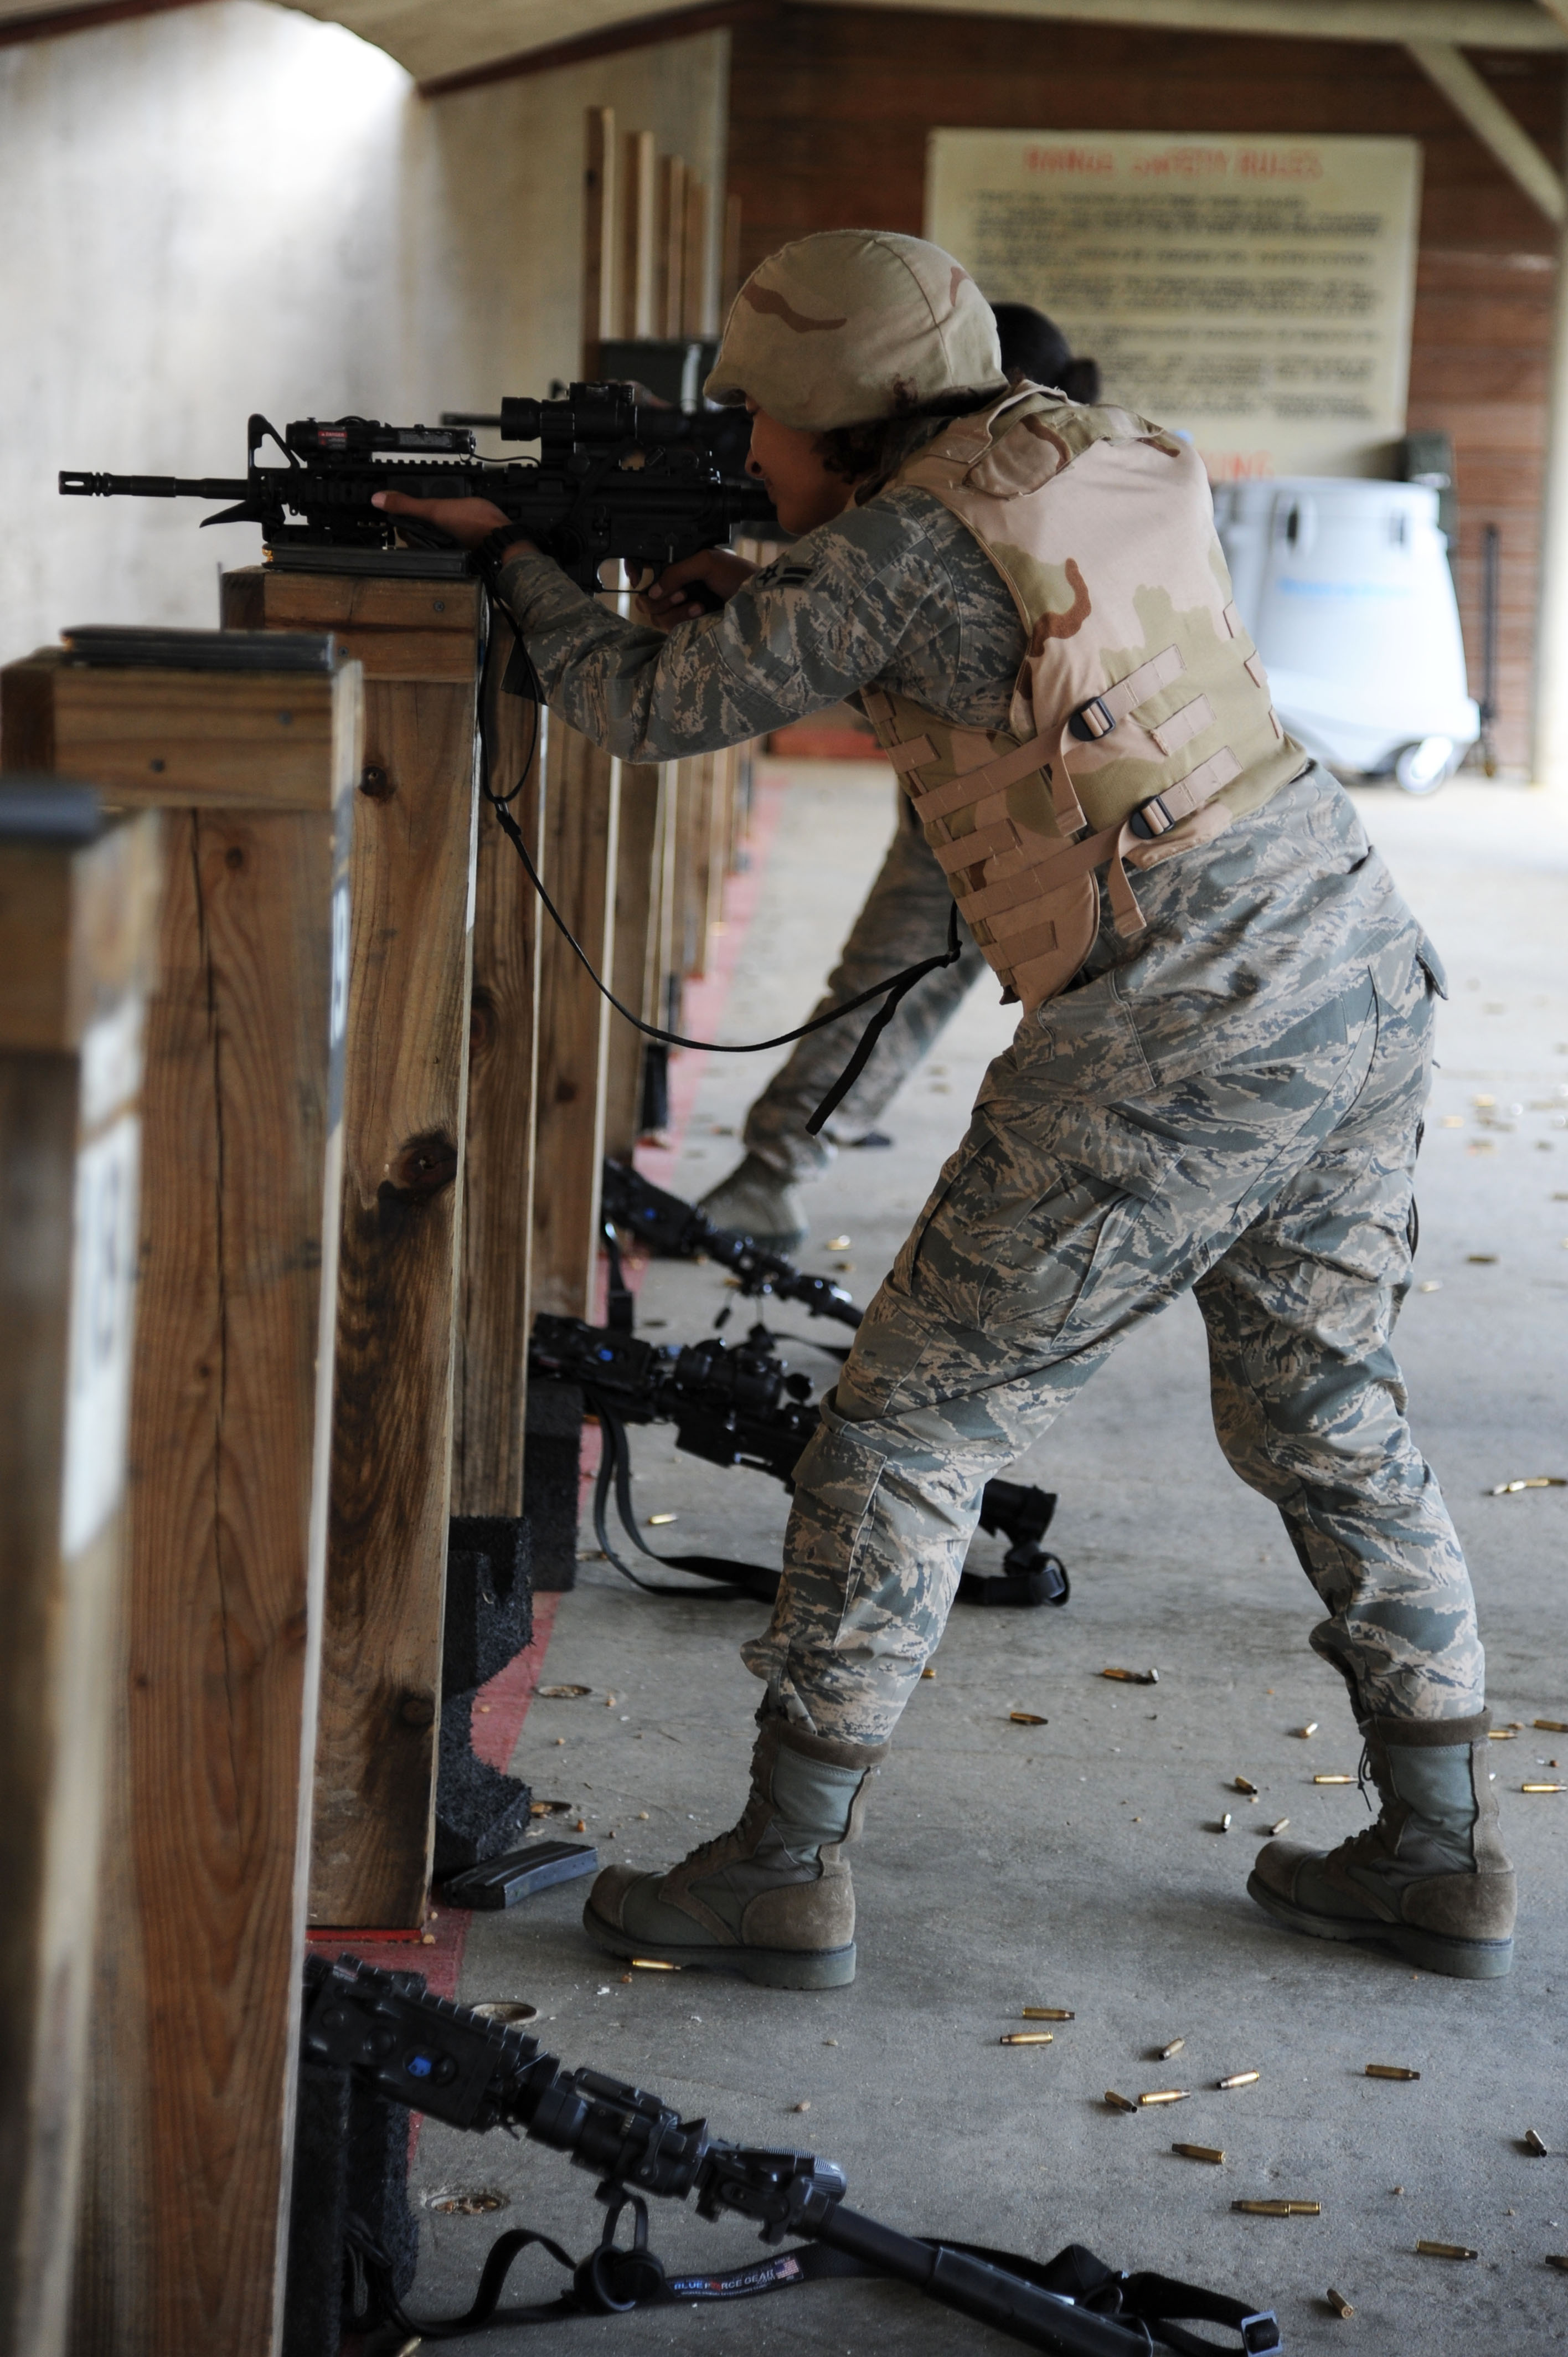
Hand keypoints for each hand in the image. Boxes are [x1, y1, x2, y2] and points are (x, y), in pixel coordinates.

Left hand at [370, 490, 534, 557]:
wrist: (503, 536)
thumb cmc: (473, 525)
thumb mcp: (436, 509)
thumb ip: (406, 505)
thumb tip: (377, 500)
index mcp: (424, 543)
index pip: (401, 527)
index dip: (395, 512)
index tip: (393, 499)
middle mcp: (434, 547)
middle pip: (415, 529)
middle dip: (412, 515)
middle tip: (410, 496)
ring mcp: (449, 544)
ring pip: (431, 528)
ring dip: (429, 517)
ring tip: (430, 500)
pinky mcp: (462, 538)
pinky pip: (447, 527)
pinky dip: (445, 519)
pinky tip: (450, 510)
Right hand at [632, 547, 756, 625]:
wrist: (759, 603)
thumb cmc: (738, 577)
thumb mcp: (706, 562)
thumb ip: (676, 571)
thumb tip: (652, 591)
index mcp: (680, 569)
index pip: (647, 569)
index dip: (634, 570)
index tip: (636, 576)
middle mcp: (677, 591)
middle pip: (646, 598)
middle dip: (661, 596)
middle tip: (683, 593)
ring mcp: (682, 613)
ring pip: (656, 615)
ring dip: (675, 609)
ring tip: (698, 605)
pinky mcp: (688, 631)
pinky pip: (668, 629)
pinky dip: (681, 620)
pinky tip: (700, 614)